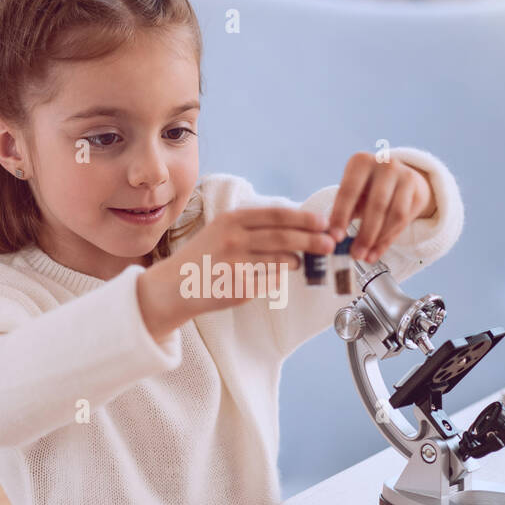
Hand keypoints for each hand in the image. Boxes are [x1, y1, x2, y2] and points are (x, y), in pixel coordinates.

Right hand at [138, 205, 334, 340]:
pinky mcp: (239, 288)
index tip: (323, 221)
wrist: (174, 286)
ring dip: (296, 261)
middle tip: (330, 243)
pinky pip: (270, 282)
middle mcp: (233, 239)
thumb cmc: (205, 256)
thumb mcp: (223, 230)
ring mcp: (236, 265)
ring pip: (281, 261)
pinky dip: (278, 278)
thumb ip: (254, 225)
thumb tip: (297, 225)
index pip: (276, 215)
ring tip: (299, 261)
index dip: (303, 218)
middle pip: (283, 237)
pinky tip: (275, 276)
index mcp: (231, 220)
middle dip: (311, 240)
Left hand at [328, 152, 433, 263]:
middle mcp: (385, 164)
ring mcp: (405, 176)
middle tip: (354, 254)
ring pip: (394, 215)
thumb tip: (331, 239)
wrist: (398, 179)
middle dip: (365, 233)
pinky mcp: (417, 191)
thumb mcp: (352, 195)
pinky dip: (388, 240)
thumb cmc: (366, 189)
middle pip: (376, 204)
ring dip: (378, 239)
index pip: (349, 191)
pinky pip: (404, 221)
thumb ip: (343, 212)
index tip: (335, 238)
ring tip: (364, 256)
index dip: (341, 216)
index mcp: (360, 162)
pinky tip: (376, 252)